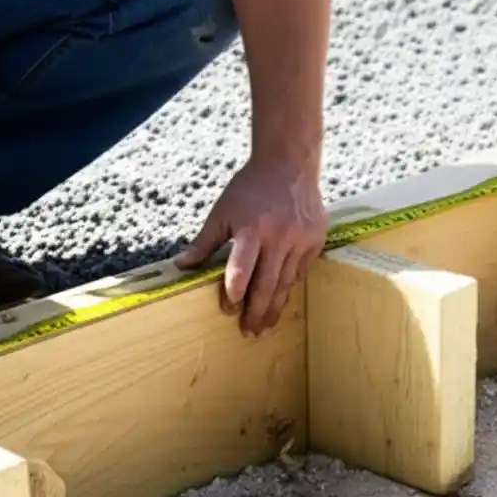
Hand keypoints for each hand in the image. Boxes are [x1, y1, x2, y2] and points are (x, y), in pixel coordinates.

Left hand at [175, 156, 326, 335]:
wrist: (288, 164)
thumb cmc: (249, 188)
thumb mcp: (221, 212)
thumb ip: (204, 242)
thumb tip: (181, 266)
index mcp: (253, 229)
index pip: (242, 269)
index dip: (234, 291)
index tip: (228, 308)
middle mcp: (280, 236)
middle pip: (267, 284)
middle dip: (256, 311)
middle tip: (248, 332)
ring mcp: (301, 240)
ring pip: (286, 283)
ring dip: (274, 307)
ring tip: (264, 326)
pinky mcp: (315, 241)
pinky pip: (300, 272)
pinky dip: (288, 288)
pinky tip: (279, 302)